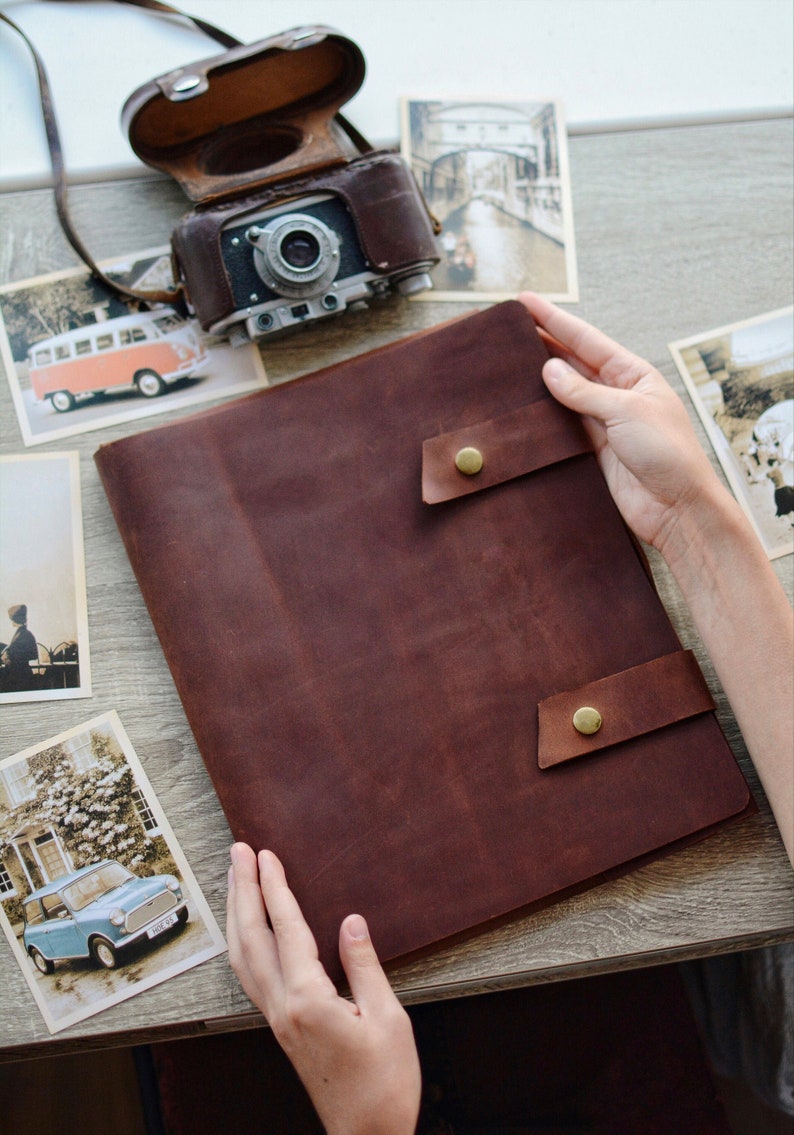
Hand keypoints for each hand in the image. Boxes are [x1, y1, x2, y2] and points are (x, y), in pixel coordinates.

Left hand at [226, 844, 420, 1134]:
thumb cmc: (385, 1083)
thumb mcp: (388, 1018)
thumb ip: (364, 965)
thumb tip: (350, 921)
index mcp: (309, 1000)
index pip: (286, 930)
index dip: (275, 888)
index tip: (266, 855)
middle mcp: (282, 1007)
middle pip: (251, 937)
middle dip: (242, 889)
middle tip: (238, 851)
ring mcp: (276, 1019)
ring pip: (242, 956)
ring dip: (237, 913)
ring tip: (236, 879)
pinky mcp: (280, 1028)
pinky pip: (250, 975)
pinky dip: (244, 942)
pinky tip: (248, 931)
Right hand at [519, 292, 726, 556]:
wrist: (677, 509)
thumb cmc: (668, 454)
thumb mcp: (627, 411)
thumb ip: (585, 392)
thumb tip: (549, 370)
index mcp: (635, 375)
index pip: (587, 341)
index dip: (555, 320)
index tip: (525, 303)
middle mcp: (618, 395)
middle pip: (573, 364)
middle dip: (543, 345)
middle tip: (508, 329)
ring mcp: (604, 424)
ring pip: (564, 396)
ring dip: (538, 382)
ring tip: (506, 364)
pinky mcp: (592, 452)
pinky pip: (561, 428)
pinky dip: (542, 418)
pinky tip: (521, 408)